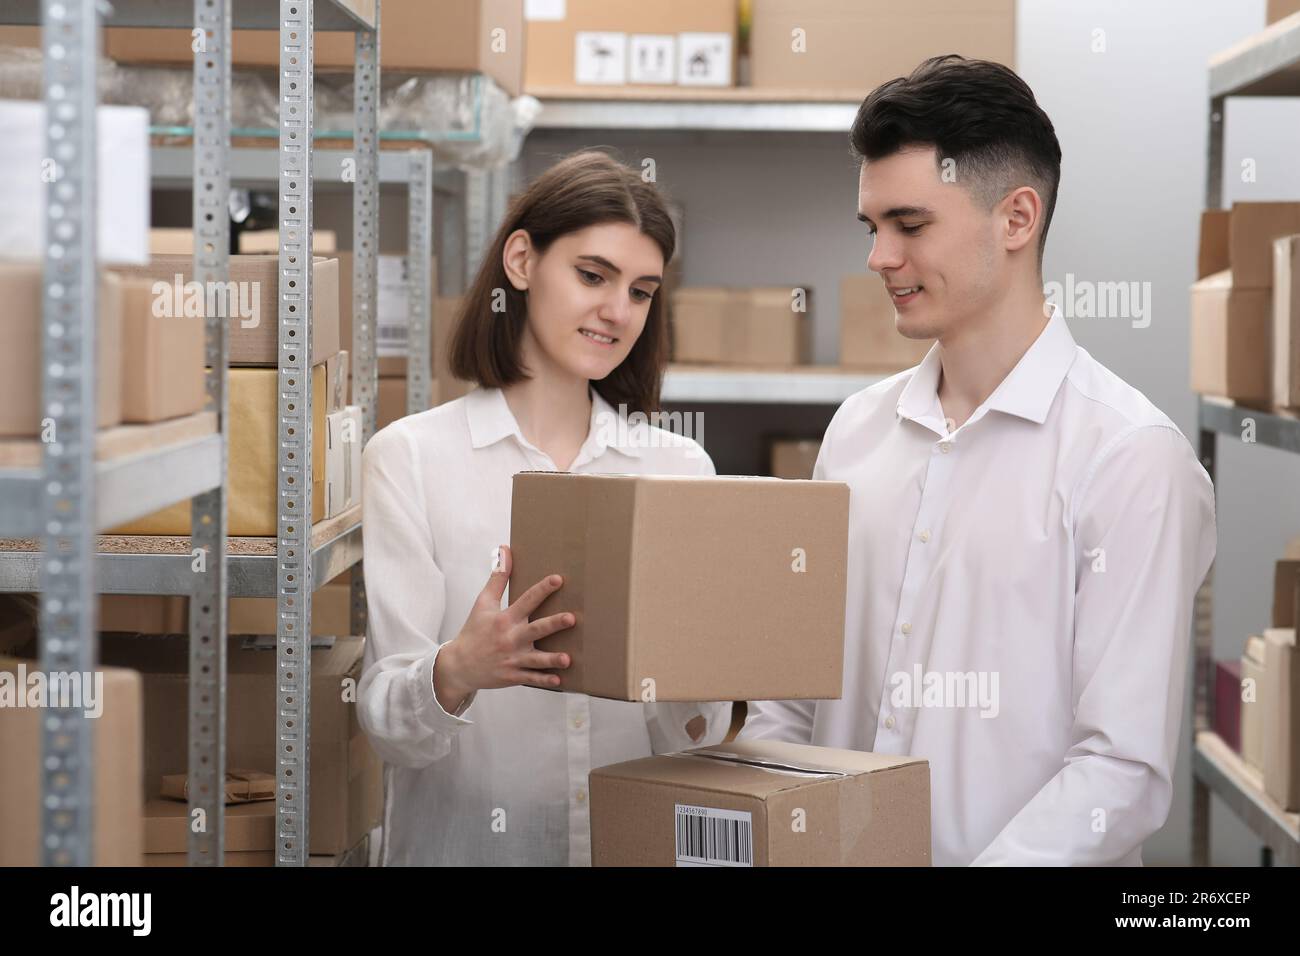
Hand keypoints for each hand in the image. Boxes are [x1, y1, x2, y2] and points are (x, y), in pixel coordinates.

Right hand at [433, 544, 573, 711]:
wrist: (459, 665)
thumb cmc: (475, 630)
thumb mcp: (483, 603)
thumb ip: (497, 577)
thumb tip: (504, 549)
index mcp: (505, 619)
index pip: (526, 600)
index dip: (542, 589)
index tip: (558, 579)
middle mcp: (510, 638)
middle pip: (536, 630)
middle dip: (553, 624)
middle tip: (571, 618)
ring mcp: (512, 659)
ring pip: (536, 660)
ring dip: (552, 659)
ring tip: (567, 659)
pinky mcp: (513, 676)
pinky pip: (531, 680)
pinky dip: (544, 681)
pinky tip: (559, 681)